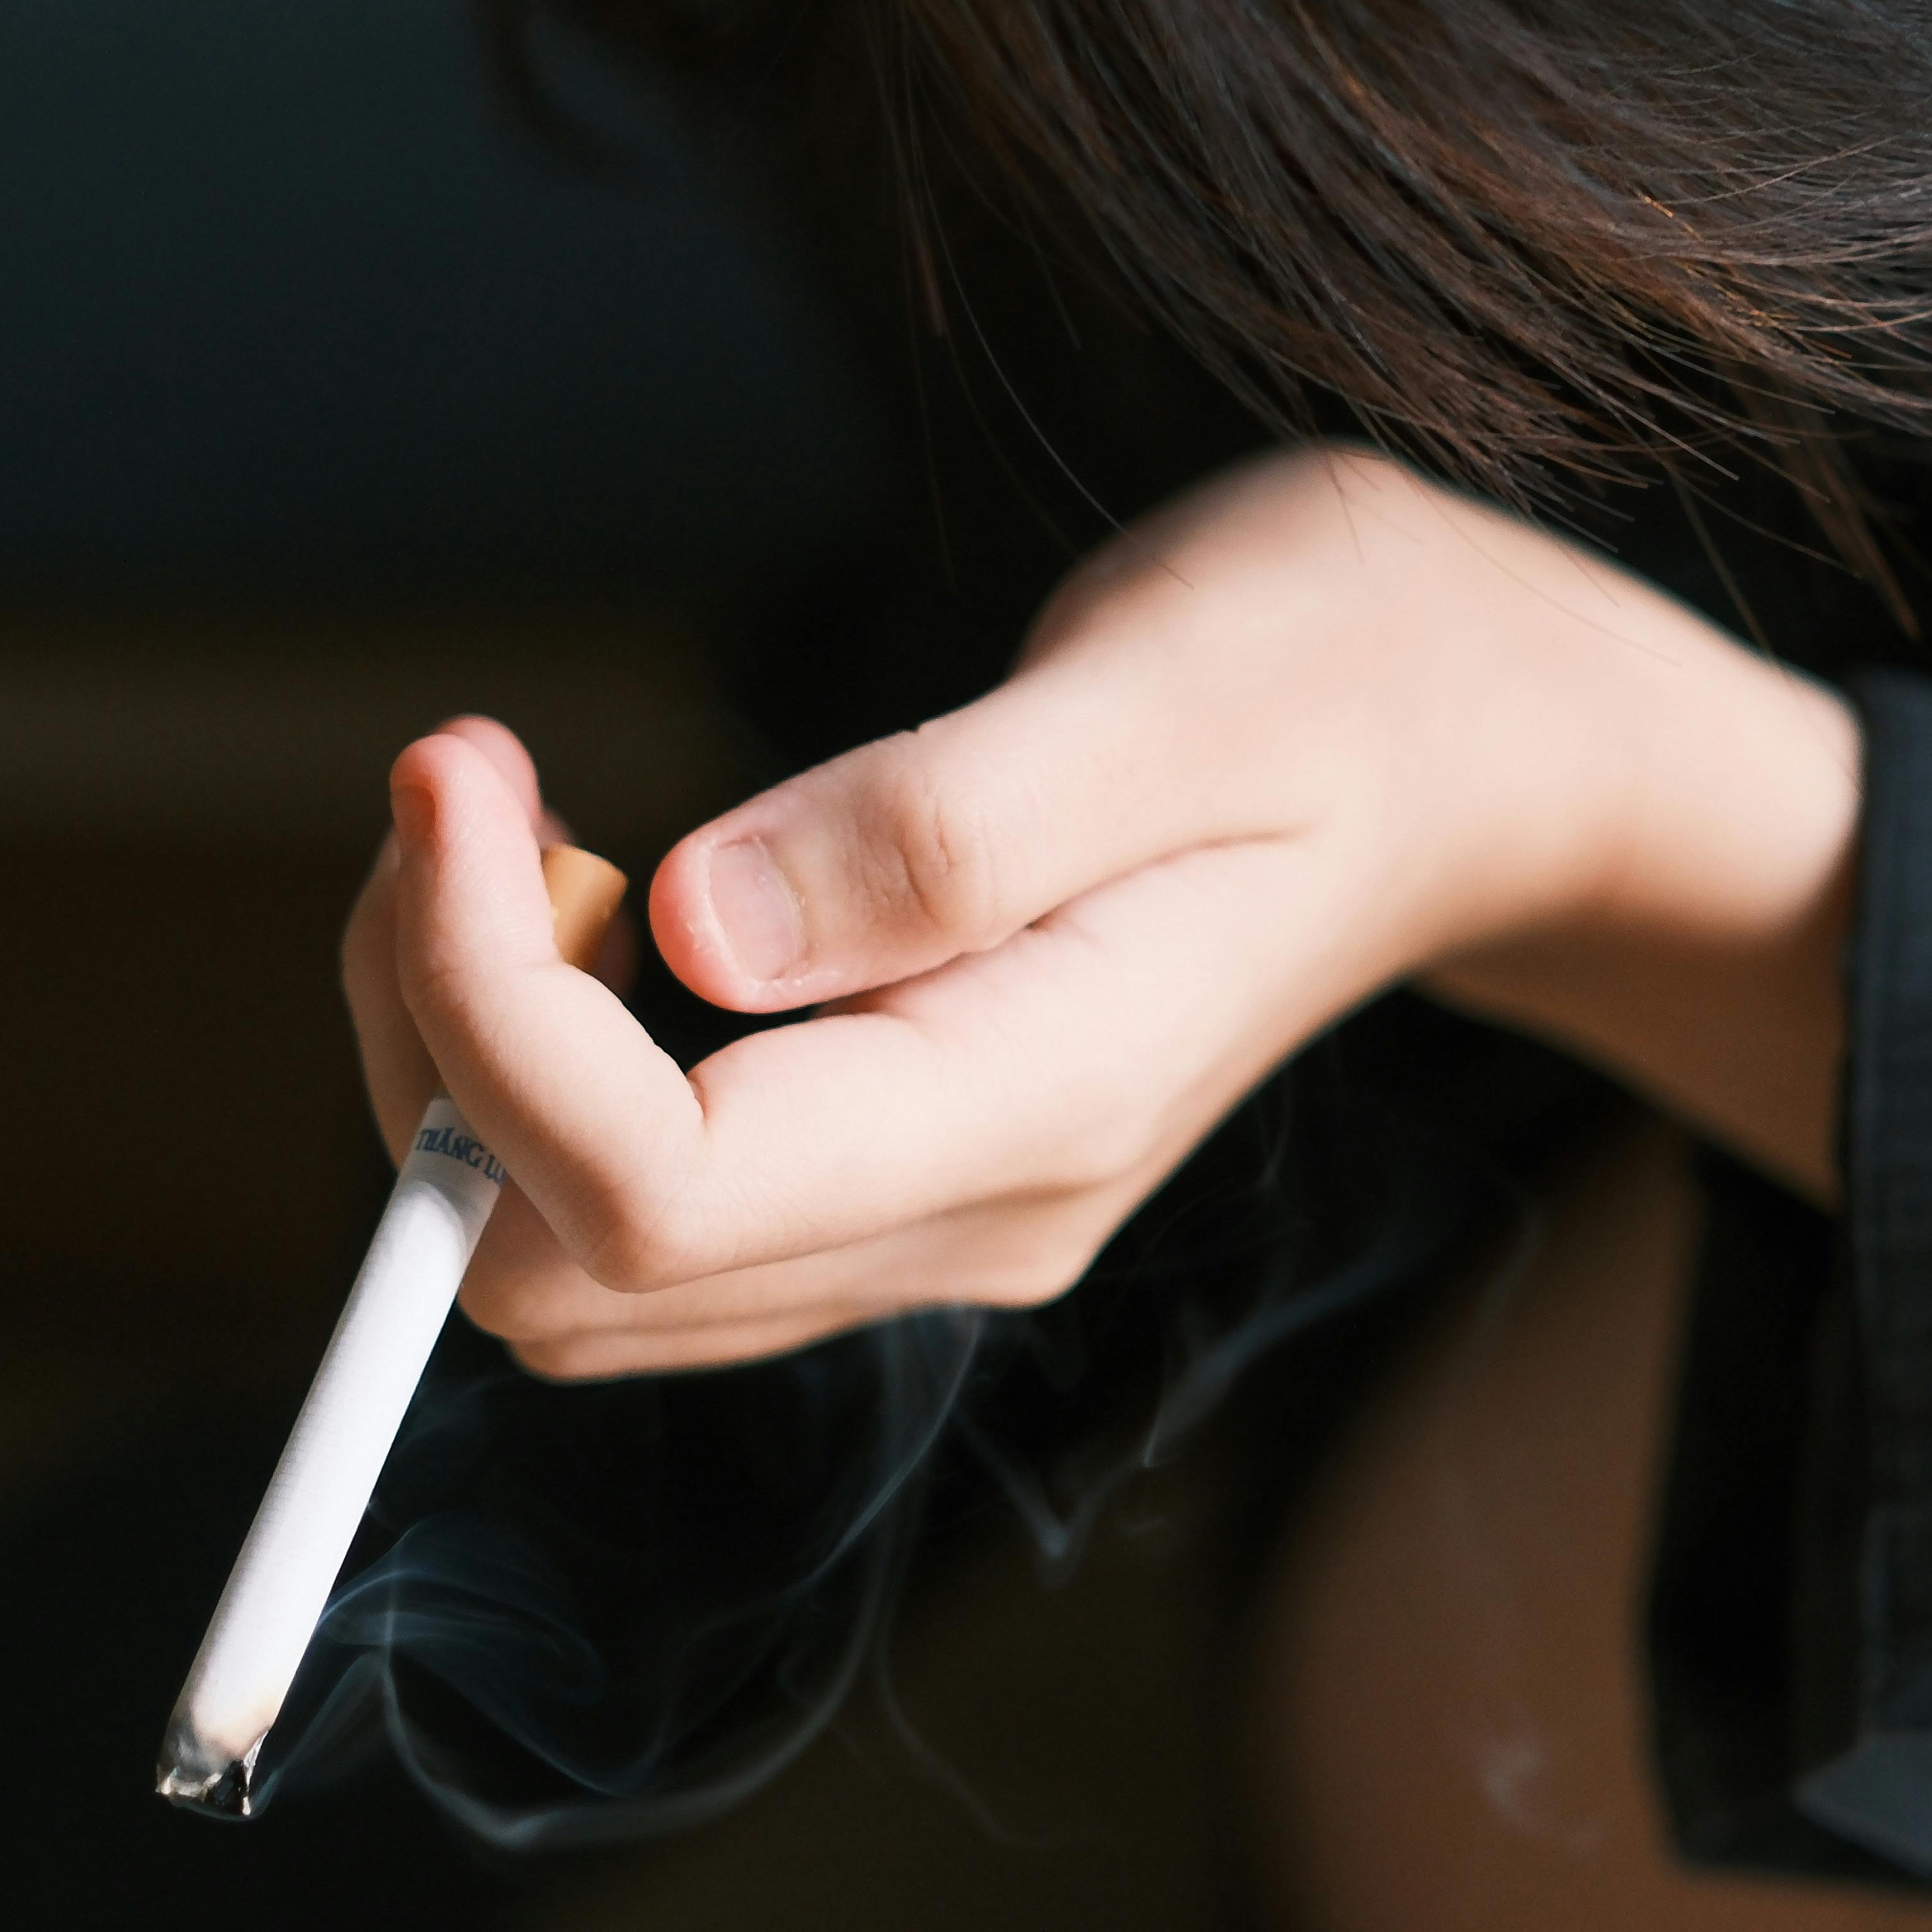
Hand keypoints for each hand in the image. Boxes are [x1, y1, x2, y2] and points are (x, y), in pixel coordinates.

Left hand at [340, 448, 1858, 1380]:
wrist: (1492, 756)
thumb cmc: (1355, 669)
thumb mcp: (1183, 685)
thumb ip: (945, 820)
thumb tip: (685, 929)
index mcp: (1039, 1104)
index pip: (651, 1184)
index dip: (487, 1005)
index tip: (459, 765)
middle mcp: (972, 1215)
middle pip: (555, 1262)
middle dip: (439, 1033)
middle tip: (478, 781)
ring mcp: (934, 1213)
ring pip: (559, 1254)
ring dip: (467, 1047)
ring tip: (533, 823)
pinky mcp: (896, 1166)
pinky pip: (629, 1197)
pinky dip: (539, 1054)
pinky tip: (610, 889)